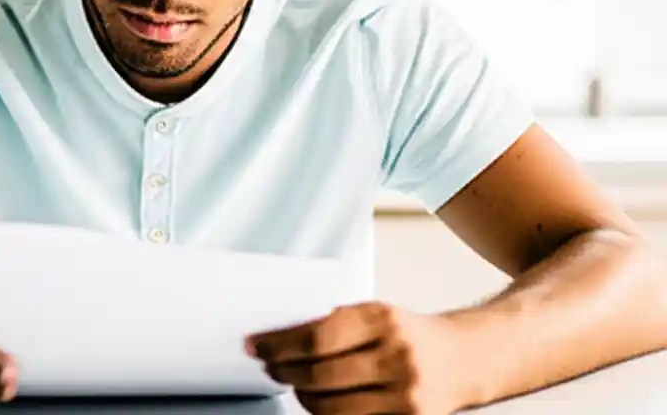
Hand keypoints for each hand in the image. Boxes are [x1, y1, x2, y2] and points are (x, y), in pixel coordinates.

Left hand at [247, 302, 471, 414]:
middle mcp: (397, 356)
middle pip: (320, 375)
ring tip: (297, 387)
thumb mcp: (375, 315)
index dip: (278, 345)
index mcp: (383, 319)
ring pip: (332, 408)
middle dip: (285, 373)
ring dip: (303, 399)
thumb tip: (276, 341)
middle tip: (271, 368)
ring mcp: (407, 395)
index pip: (316, 337)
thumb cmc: (409, 335)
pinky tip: (321, 404)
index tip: (256, 347)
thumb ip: (333, 326)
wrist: (466, 358)